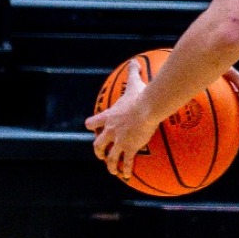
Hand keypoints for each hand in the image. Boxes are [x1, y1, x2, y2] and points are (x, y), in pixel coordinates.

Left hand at [86, 63, 159, 180]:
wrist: (146, 108)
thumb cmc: (139, 96)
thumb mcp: (134, 83)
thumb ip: (133, 73)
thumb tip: (134, 61)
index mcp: (109, 117)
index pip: (94, 122)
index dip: (92, 125)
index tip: (92, 128)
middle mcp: (110, 130)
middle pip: (98, 143)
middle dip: (98, 150)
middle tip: (100, 154)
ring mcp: (119, 141)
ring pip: (110, 156)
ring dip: (110, 164)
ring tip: (112, 170)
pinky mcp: (129, 148)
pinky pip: (126, 162)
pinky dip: (126, 170)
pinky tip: (127, 176)